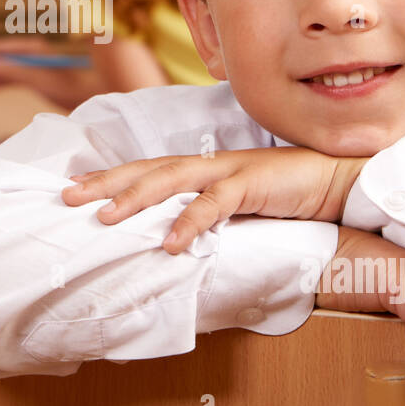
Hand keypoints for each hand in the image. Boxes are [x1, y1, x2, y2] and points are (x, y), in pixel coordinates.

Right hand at [0, 36, 104, 109]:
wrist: (96, 97)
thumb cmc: (73, 88)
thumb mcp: (41, 81)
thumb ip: (14, 72)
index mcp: (40, 50)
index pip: (9, 48)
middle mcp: (40, 56)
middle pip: (9, 56)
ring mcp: (42, 68)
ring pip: (12, 67)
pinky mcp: (45, 80)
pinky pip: (18, 76)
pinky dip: (4, 80)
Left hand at [62, 147, 369, 252]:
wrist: (336, 181)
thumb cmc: (285, 196)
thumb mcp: (237, 207)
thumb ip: (205, 216)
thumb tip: (167, 240)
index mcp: (201, 168)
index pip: (146, 170)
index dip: (110, 178)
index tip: (72, 189)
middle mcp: (208, 163)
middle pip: (147, 169)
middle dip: (106, 183)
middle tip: (68, 197)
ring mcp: (229, 170)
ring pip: (173, 179)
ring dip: (137, 197)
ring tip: (106, 218)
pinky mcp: (253, 183)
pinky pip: (216, 204)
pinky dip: (191, 221)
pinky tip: (170, 242)